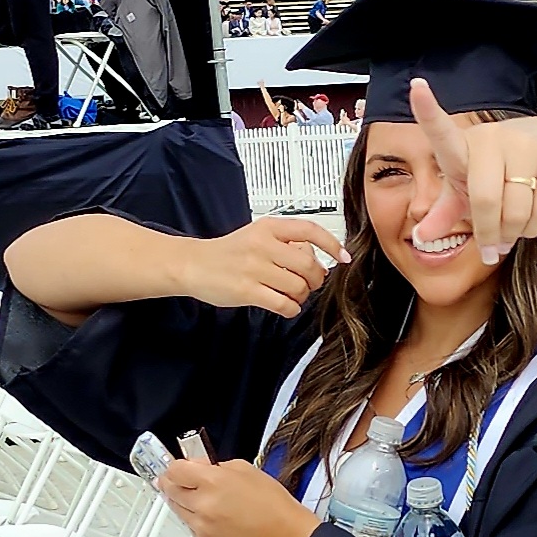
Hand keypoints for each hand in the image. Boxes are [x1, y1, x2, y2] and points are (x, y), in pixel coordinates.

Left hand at [158, 458, 320, 536]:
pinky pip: (189, 525)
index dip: (175, 466)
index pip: (175, 470)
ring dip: (182, 500)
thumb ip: (215, 465)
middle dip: (173, 482)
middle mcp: (203, 504)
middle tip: (179, 479)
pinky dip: (194, 518)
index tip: (179, 467)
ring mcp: (201, 525)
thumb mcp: (246, 469)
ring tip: (198, 496)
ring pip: (176, 508)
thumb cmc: (272, 504)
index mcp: (213, 482)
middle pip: (169, 489)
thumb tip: (198, 466)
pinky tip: (210, 514)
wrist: (283, 535)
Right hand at [171, 217, 349, 316]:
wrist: (193, 264)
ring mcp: (254, 268)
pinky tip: (285, 306)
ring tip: (292, 295)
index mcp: (268, 227)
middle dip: (316, 279)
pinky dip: (291, 309)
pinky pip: (284, 304)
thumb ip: (285, 243)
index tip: (343, 257)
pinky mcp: (247, 291)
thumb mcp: (256, 235)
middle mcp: (262, 245)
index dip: (332, 244)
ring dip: (302, 296)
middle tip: (310, 284)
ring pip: (298, 287)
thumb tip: (318, 259)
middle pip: (309, 265)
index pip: (310, 230)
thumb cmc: (227, 253)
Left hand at [409, 76, 536, 261]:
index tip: (417, 87)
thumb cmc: (495, 171)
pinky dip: (533, 230)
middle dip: (489, 234)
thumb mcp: (465, 190)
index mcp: (461, 146)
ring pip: (517, 212)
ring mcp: (524, 145)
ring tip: (510, 234)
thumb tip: (421, 238)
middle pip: (485, 201)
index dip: (428, 111)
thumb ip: (443, 213)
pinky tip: (527, 226)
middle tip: (491, 250)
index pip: (441, 130)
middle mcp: (492, 139)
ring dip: (512, 235)